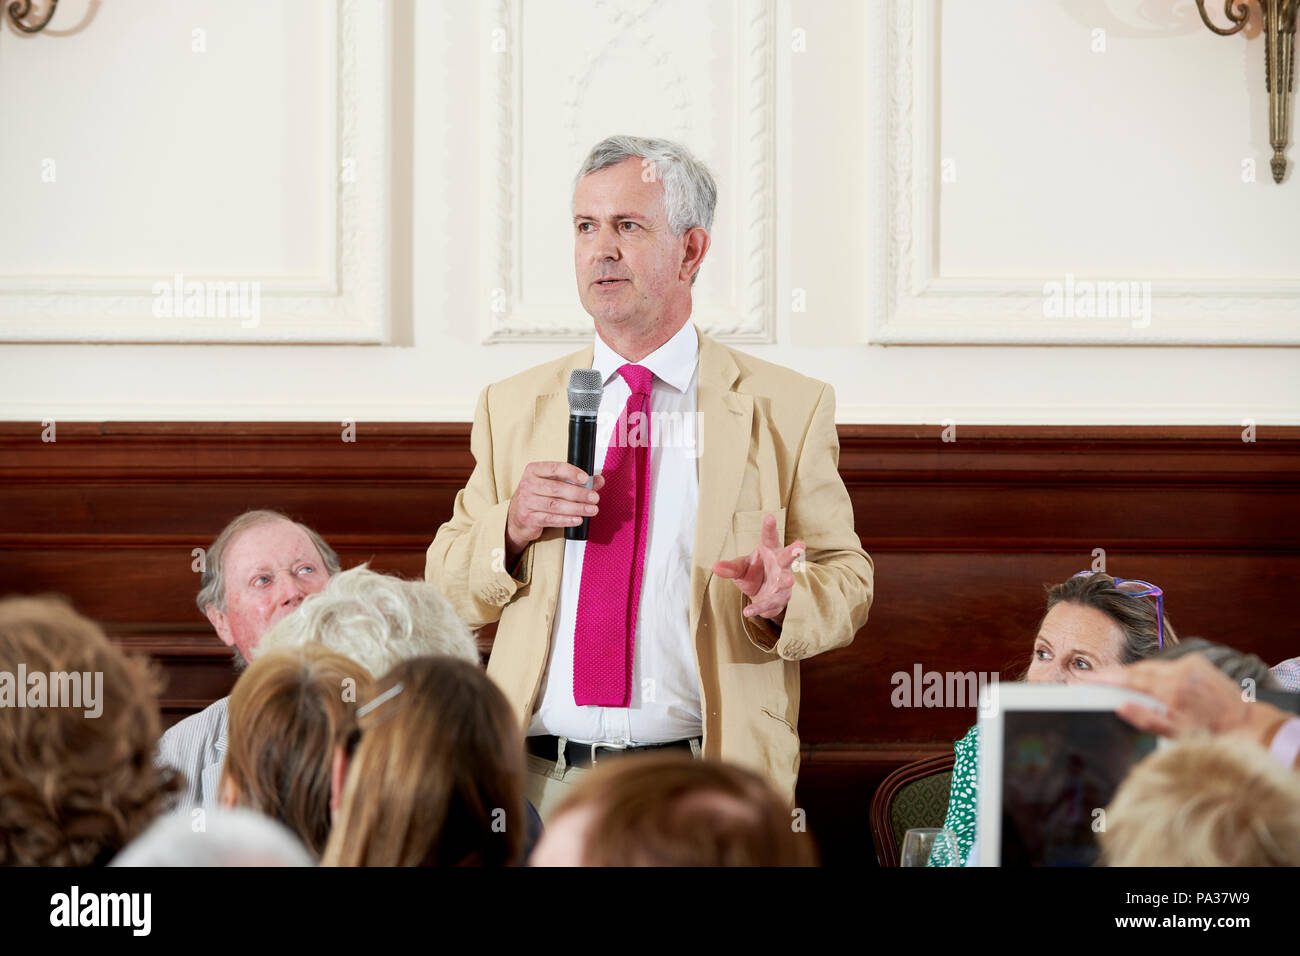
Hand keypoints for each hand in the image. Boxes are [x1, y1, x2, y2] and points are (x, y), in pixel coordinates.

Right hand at [505, 462, 605, 562]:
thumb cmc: (537, 497)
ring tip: (591, 510)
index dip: (572, 472)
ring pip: (555, 505)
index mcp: (534, 470)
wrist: (517, 517)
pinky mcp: (529, 518)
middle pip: (557, 488)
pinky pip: (551, 519)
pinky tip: (578, 519)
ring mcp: (527, 502)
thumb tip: (598, 480)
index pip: (555, 468)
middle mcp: (528, 484)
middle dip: (579, 493)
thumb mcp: (553, 484)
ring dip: (577, 508)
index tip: (586, 478)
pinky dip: (566, 520)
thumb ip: (576, 481)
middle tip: (594, 498)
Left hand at [712, 513, 804, 623]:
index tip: (770, 516)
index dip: (770, 528)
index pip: (770, 538)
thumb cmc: (753, 573)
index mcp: (770, 551)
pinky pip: (768, 603)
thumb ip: (730, 567)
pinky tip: (748, 611)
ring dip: (787, 580)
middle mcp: (779, 565)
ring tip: (788, 580)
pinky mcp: (778, 599)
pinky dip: (758, 607)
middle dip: (793, 552)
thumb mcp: (740, 568)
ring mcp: (782, 582)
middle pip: (787, 557)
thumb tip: (715, 567)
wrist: (761, 595)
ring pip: (786, 581)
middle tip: (800, 546)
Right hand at [1081, 653, 1255, 738]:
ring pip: (1152, 666)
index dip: (1105, 677)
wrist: (1245, 723)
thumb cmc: (1212, 733)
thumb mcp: (1176, 733)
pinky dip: (1155, 672)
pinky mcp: (1197, 661)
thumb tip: (1120, 707)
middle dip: (1117, 674)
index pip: (1130, 678)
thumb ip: (1145, 720)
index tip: (1086, 676)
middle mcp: (1180, 670)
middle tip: (1096, 680)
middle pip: (1138, 669)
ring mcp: (1190, 663)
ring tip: (1121, 684)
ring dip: (1137, 674)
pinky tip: (1150, 683)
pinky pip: (1167, 664)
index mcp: (1172, 689)